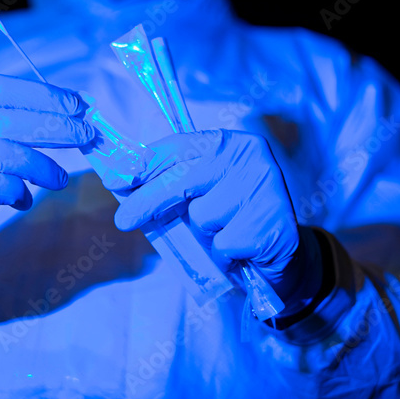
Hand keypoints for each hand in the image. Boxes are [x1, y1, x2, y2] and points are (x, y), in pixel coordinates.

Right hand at [0, 74, 95, 283]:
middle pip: (9, 119)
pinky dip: (19, 193)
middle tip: (87, 135)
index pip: (1, 88)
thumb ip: (14, 127)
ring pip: (8, 154)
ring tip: (58, 180)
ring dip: (44, 167)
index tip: (79, 104)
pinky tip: (21, 201)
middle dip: (56, 126)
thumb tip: (75, 108)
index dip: (45, 95)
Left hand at [110, 129, 321, 313]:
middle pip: (183, 179)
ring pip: (202, 216)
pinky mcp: (269, 222)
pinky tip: (241, 251)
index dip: (144, 164)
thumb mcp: (202, 194)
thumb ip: (172, 185)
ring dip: (203, 234)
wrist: (283, 254)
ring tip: (224, 233)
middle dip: (148, 201)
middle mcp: (249, 157)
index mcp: (229, 143)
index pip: (178, 146)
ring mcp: (263, 188)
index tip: (116, 179)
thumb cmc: (233, 219)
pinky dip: (223, 255)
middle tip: (123, 220)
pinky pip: (222, 244)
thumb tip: (122, 184)